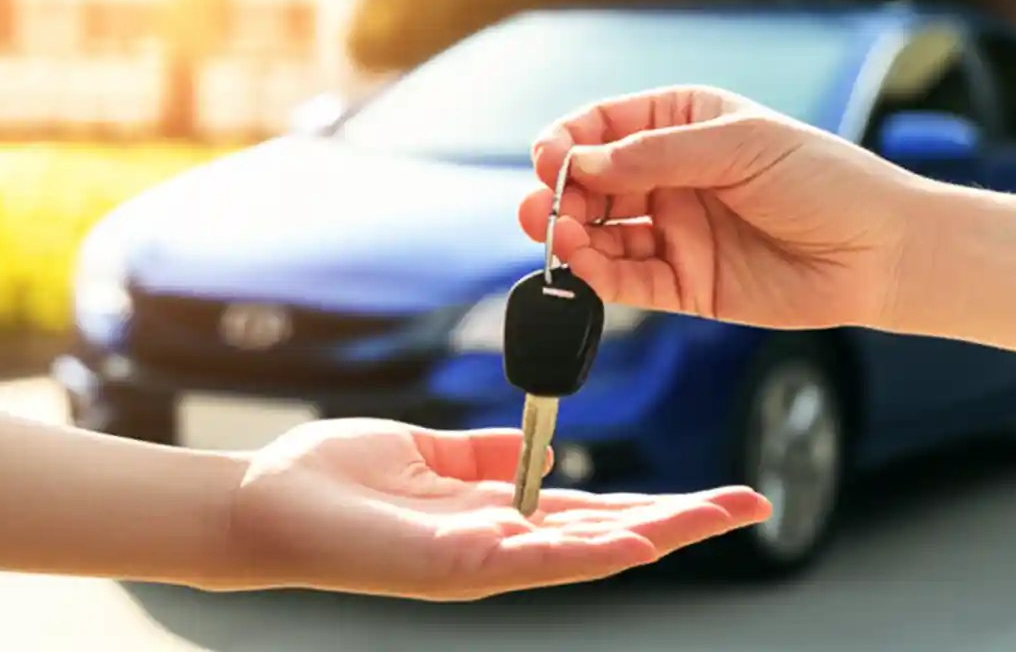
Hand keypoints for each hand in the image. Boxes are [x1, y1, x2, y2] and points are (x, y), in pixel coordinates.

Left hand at [226, 419, 769, 600]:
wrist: (264, 502)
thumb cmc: (337, 481)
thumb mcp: (430, 452)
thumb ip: (490, 453)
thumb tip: (543, 449)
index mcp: (500, 516)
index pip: (596, 509)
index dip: (659, 502)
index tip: (715, 492)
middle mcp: (503, 547)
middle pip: (611, 532)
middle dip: (684, 521)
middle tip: (751, 506)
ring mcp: (485, 562)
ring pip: (591, 550)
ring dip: (660, 533)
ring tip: (721, 516)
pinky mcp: (457, 566)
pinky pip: (537, 558)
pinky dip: (592, 551)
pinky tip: (639, 539)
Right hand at [519, 86, 934, 329]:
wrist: (879, 252)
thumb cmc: (825, 181)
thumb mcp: (741, 146)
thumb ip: (659, 154)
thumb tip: (584, 160)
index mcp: (687, 126)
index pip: (608, 126)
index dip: (572, 140)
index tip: (550, 157)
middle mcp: (674, 179)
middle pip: (595, 183)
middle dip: (562, 191)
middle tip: (543, 204)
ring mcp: (677, 232)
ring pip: (604, 234)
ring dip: (571, 234)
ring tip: (553, 233)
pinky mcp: (686, 284)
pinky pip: (628, 280)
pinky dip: (598, 275)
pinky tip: (580, 264)